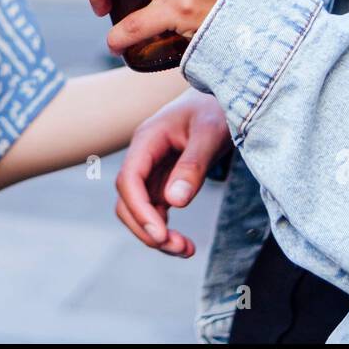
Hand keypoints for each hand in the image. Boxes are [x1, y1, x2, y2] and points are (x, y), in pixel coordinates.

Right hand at [115, 88, 231, 256]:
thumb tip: (175, 202)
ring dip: (155, 235)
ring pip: (139, 211)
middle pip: (127, 202)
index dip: (140, 210)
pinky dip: (165, 229)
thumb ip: (193, 166)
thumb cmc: (215, 109)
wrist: (220, 98)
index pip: (129, 180)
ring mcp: (151, 171)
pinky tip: (184, 243)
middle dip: (147, 229)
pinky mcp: (163, 181)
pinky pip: (155, 210)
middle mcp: (143, 157)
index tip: (161, 235)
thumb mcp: (210, 133)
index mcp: (147, 140)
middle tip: (180, 248)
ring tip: (186, 250)